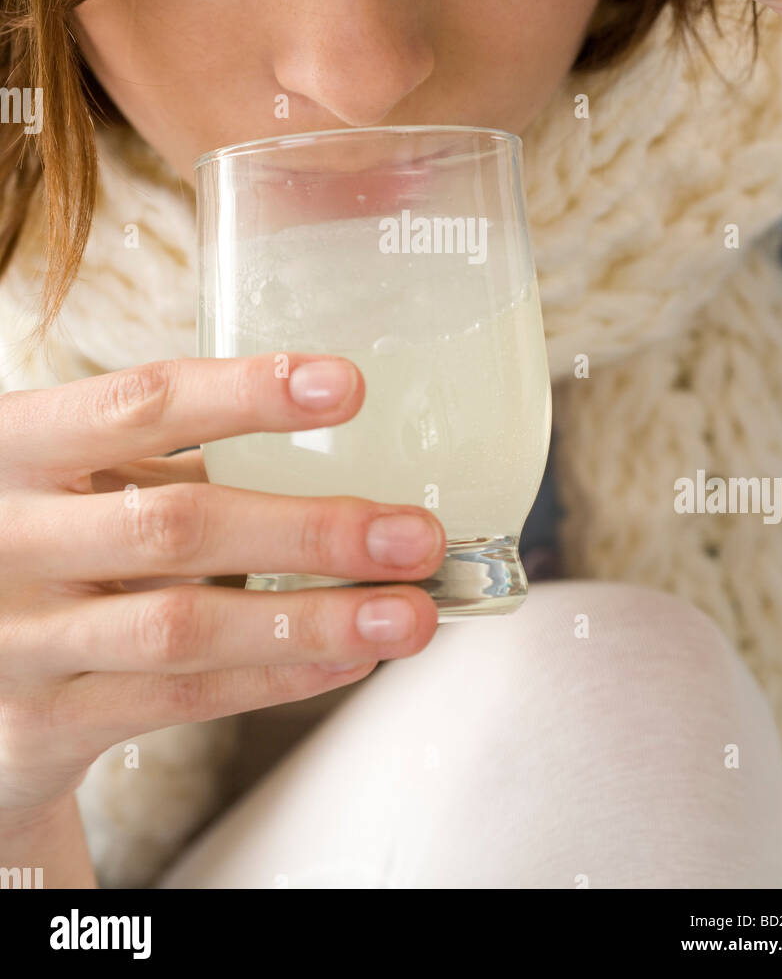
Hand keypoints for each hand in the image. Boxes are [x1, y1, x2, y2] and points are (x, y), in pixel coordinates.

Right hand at [0, 354, 443, 815]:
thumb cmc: (39, 543)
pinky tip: (347, 658)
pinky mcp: (43, 721)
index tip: (347, 385)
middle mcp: (5, 538)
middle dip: (311, 530)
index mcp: (16, 447)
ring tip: (409, 614)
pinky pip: (178, 700)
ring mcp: (17, 638)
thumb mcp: (75, 481)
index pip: (136, 403)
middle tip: (416, 535)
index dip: (244, 393)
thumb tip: (332, 437)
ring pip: (184, 629)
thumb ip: (168, 461)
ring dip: (311, 619)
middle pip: (175, 526)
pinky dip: (272, 678)